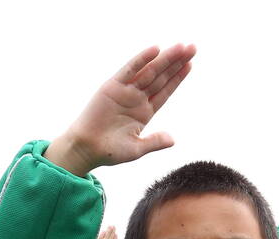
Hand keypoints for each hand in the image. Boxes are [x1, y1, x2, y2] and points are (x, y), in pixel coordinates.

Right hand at [44, 44, 195, 177]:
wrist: (86, 149)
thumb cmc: (109, 152)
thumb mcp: (137, 148)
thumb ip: (154, 142)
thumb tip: (172, 140)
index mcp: (144, 112)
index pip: (165, 91)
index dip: (178, 78)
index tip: (190, 64)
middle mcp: (137, 98)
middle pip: (161, 77)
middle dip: (176, 62)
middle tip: (192, 47)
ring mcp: (126, 91)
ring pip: (149, 70)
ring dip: (165, 58)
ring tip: (182, 46)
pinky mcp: (112, 86)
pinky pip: (129, 70)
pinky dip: (141, 59)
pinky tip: (155, 50)